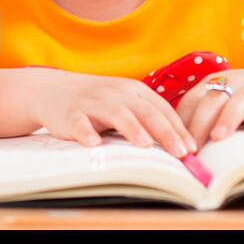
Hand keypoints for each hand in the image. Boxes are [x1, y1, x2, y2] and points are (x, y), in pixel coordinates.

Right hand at [28, 69, 196, 157]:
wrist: (51, 90)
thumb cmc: (96, 102)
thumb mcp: (124, 102)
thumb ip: (147, 117)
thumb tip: (182, 147)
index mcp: (132, 90)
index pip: (161, 108)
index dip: (178, 128)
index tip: (192, 149)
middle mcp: (114, 93)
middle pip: (145, 111)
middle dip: (165, 132)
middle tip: (180, 153)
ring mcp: (92, 103)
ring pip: (116, 113)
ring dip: (131, 128)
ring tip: (145, 144)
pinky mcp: (70, 114)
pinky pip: (79, 123)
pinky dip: (87, 132)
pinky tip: (94, 144)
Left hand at [177, 65, 243, 148]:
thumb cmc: (242, 100)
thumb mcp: (221, 103)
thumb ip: (203, 118)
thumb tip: (179, 146)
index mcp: (211, 84)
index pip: (192, 100)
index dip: (182, 121)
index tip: (176, 144)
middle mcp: (232, 82)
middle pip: (211, 101)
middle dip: (199, 123)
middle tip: (193, 147)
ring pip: (240, 100)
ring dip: (227, 118)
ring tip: (218, 137)